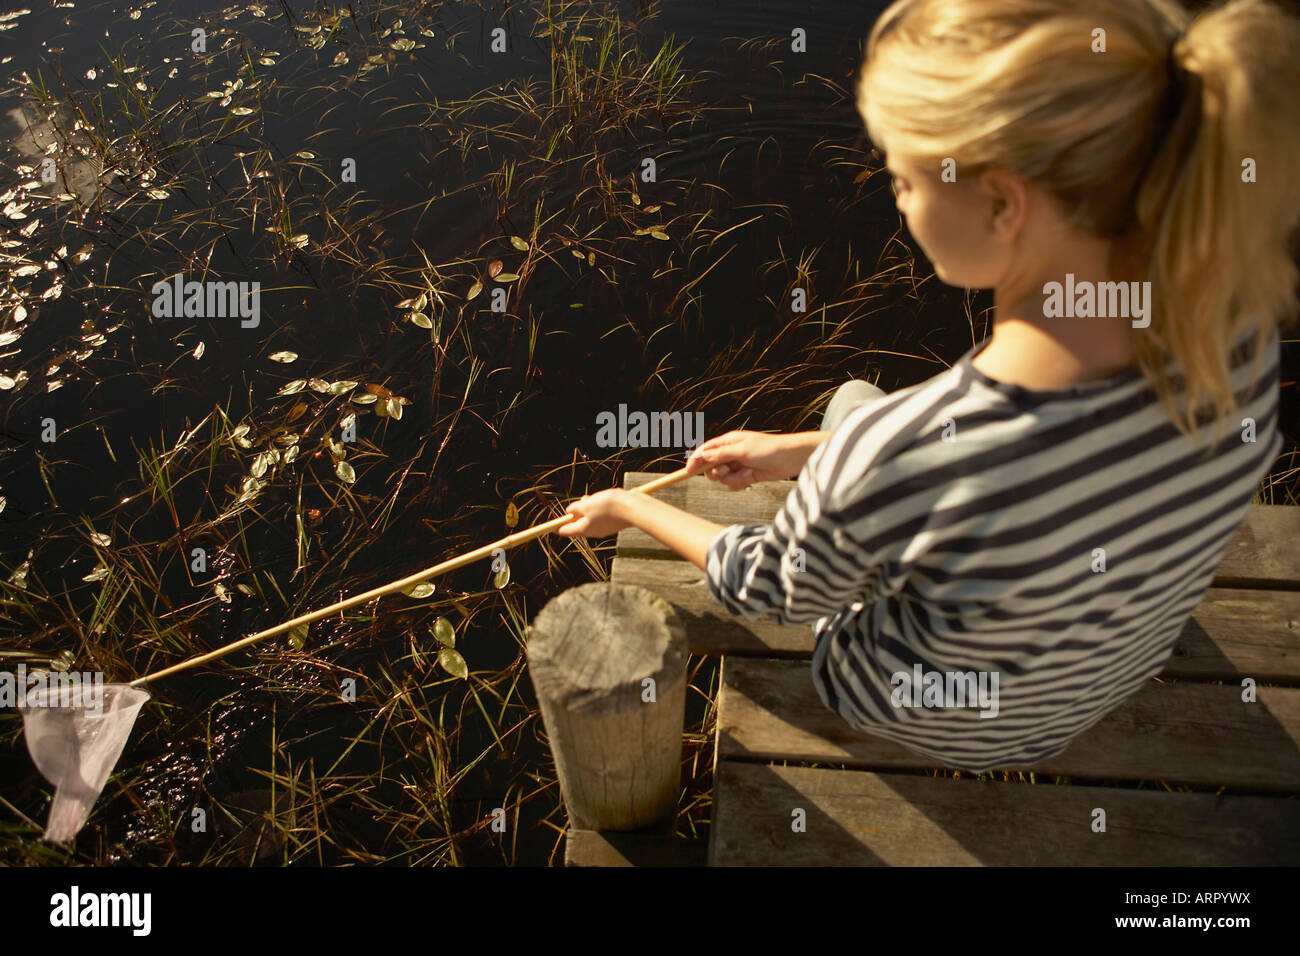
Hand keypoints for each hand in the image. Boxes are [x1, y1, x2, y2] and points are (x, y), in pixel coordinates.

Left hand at [556, 488, 633, 537]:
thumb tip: (570, 511)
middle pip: (579, 523)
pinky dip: (601, 507)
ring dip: (590, 507)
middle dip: (577, 511)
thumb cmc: (609, 506)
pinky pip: (602, 515)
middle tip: (581, 500)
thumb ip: (576, 508)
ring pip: (591, 517)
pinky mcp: (613, 522)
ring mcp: (604, 527)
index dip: (558, 525)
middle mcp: (594, 531)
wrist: (633, 508)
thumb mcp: (587, 504)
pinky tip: (607, 498)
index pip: (566, 530)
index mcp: (584, 529)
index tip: (551, 525)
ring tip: (596, 496)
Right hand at [684, 430, 811, 489]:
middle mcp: (731, 453)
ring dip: (731, 479)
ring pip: (723, 477)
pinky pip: (734, 483)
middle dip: (716, 472)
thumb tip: (702, 456)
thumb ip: (721, 455)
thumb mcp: (741, 450)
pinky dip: (740, 483)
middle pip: (711, 466)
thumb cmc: (768, 448)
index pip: (706, 450)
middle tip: (726, 471)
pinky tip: (750, 478)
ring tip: (745, 473)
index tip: (688, 471)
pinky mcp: (747, 475)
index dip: (695, 460)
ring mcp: (739, 465)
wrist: (791, 458)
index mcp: (728, 441)